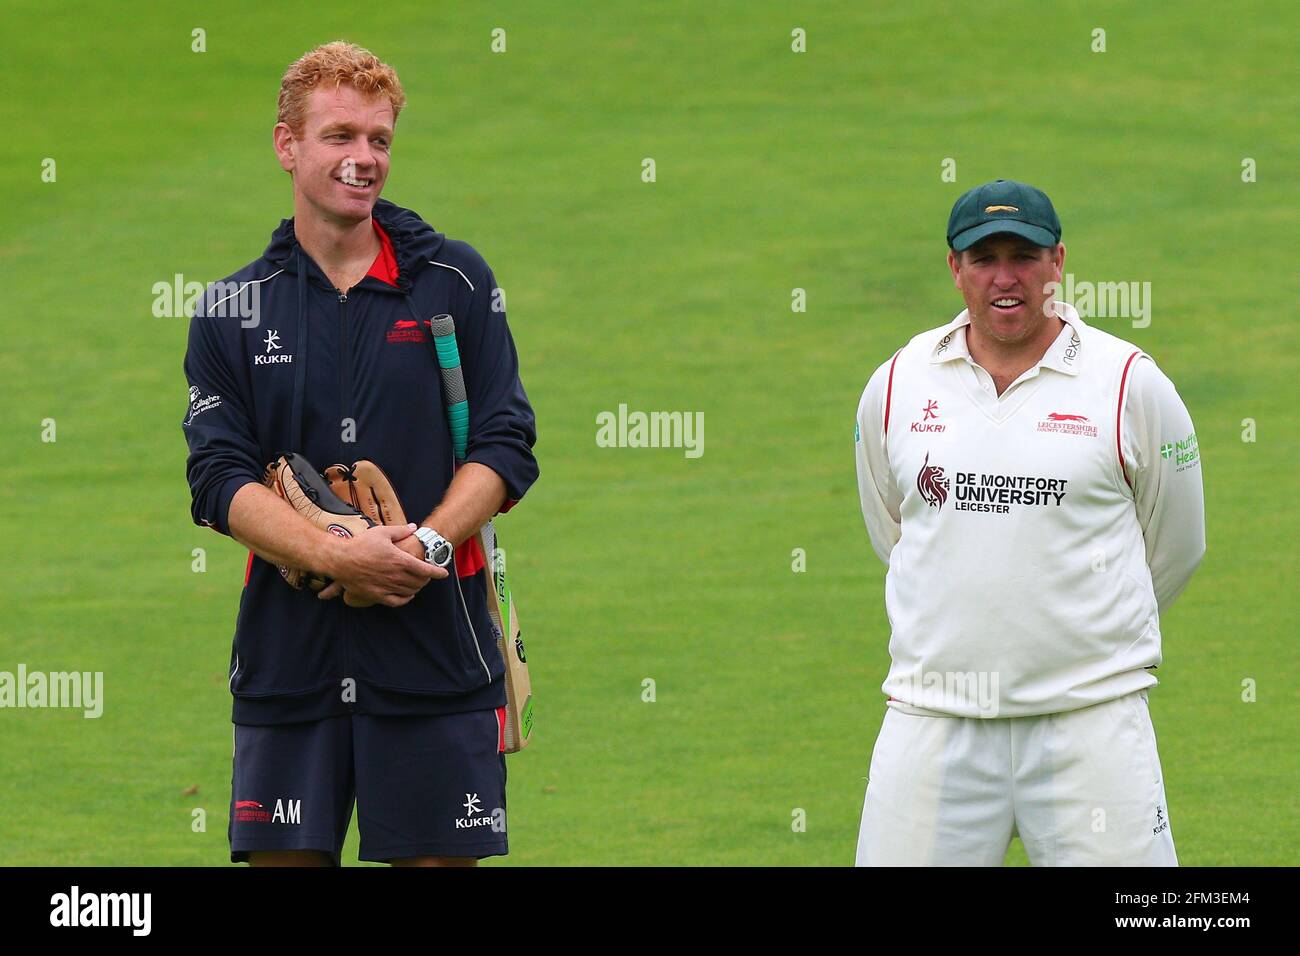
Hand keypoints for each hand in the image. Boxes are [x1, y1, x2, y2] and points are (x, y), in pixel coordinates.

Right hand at [317, 523, 447, 606]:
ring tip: (418, 583)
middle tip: (428, 574)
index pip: (425, 569)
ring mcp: (386, 587)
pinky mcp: (377, 595)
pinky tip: (407, 595)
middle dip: (427, 579)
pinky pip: (396, 601)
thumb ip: (401, 530)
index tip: (444, 573)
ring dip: (417, 588)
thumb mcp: (382, 532)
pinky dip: (405, 599)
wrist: (340, 560)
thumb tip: (414, 527)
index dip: (437, 572)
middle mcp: (395, 575)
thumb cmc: (360, 544)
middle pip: (419, 581)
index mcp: (399, 560)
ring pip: (410, 592)